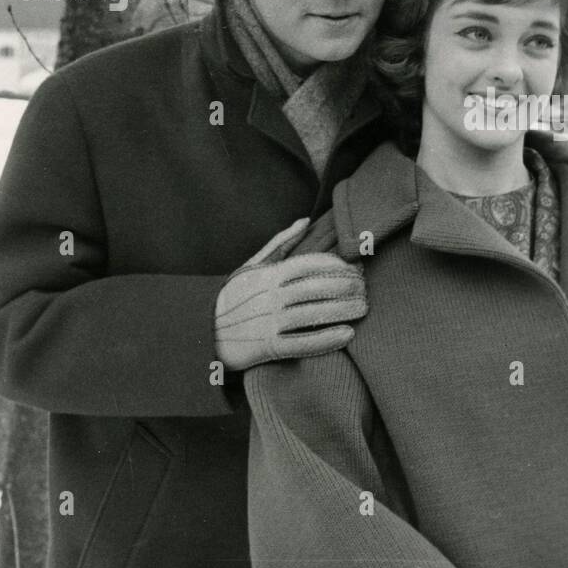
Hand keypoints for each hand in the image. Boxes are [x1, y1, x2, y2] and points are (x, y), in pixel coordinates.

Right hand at [215, 218, 367, 370]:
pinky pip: (302, 344)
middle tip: (366, 289)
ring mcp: (268, 323)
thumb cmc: (234, 296)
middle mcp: (268, 297)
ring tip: (363, 308)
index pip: (309, 264)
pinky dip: (327, 340)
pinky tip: (348, 334)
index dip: (337, 265)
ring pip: (314, 314)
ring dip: (344, 311)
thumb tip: (306, 220)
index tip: (356, 268)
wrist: (202, 332)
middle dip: (347, 287)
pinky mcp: (267, 347)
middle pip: (317, 288)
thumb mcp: (251, 265)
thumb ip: (280, 243)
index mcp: (267, 274)